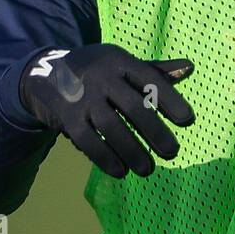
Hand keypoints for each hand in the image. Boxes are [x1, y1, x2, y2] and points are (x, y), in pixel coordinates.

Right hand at [19, 44, 195, 177]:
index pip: (150, 79)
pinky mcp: (67, 117)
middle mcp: (101, 77)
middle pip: (132, 106)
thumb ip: (155, 71)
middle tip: (172, 152)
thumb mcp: (123, 64)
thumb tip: (189, 67)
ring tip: (149, 170)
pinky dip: (105, 158)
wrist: (45, 73)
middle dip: (154, 132)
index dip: (170, 99)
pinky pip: (88, 141)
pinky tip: (121, 172)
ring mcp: (82, 97)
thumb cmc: (97, 71)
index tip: (188, 121)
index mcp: (120, 61)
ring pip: (111, 127)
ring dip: (131, 151)